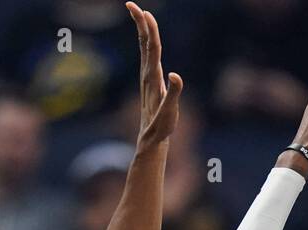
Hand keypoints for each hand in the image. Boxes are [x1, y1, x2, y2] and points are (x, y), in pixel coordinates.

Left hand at [128, 2, 182, 149]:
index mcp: (153, 78)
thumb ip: (173, 94)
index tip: (145, 14)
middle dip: (140, 24)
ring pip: (144, 48)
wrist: (151, 138)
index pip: (152, 50)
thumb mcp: (169, 113)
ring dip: (142, 29)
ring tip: (137, 12)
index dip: (150, 31)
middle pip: (145, 44)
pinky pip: (147, 55)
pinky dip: (146, 42)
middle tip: (131, 5)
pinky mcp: (150, 80)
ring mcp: (148, 76)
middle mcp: (148, 74)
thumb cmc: (162, 127)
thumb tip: (175, 75)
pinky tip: (146, 36)